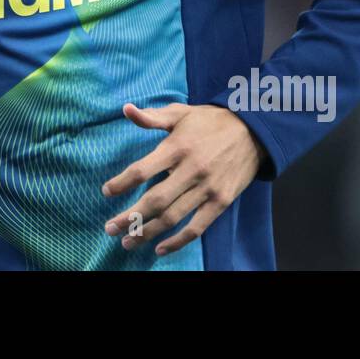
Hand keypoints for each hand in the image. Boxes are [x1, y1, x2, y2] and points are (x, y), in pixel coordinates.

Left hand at [101, 103, 266, 256]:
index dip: (121, 183)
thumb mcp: (180, 113)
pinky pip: (196, 227)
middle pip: (154, 200)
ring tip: (128, 242)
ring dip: (148, 233)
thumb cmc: (209, 121)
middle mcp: (191, 170)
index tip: (106, 192)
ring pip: (172, 217)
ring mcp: (207, 188)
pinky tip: (160, 249)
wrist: (253, 130)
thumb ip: (152, 117)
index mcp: (177, 147)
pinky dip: (177, 241)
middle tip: (110, 228)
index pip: (142, 170)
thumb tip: (126, 109)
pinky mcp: (221, 201)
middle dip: (129, 217)